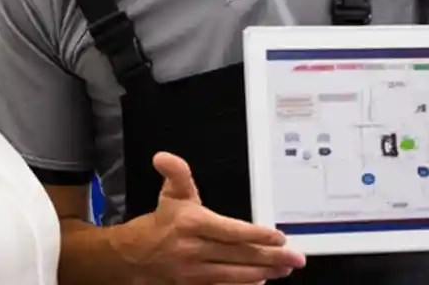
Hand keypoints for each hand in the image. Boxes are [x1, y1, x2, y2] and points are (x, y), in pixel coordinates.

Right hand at [113, 152, 305, 283]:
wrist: (133, 256)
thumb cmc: (161, 223)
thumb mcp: (171, 194)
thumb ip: (176, 173)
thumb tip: (163, 157)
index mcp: (192, 224)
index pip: (231, 231)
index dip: (256, 234)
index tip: (279, 237)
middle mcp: (194, 249)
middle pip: (239, 255)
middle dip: (270, 257)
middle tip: (295, 258)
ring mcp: (194, 272)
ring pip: (234, 274)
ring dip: (263, 273)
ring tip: (284, 269)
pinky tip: (260, 282)